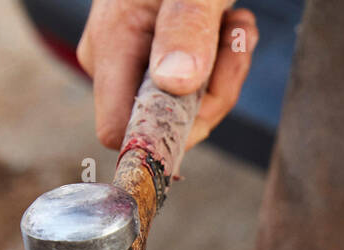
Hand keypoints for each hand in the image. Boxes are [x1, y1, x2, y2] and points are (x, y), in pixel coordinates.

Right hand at [77, 0, 257, 149]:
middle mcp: (113, 65)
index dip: (165, 130)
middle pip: (166, 125)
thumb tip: (175, 85)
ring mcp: (134, 66)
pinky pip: (197, 90)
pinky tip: (230, 26)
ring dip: (226, 71)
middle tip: (234, 39)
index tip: (207, 90)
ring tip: (235, 24)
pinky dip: (224, 62)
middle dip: (213, 92)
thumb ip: (185, 29)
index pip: (120, 131)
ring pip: (190, 109)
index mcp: (108, 48)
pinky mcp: (157, 65)